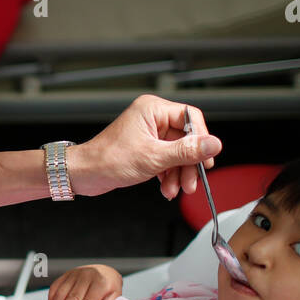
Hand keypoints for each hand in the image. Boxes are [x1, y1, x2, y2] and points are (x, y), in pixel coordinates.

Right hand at [48, 265, 122, 299]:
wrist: (104, 271)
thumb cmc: (109, 287)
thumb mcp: (115, 297)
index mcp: (100, 283)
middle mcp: (86, 276)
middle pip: (72, 298)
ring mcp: (74, 274)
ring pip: (62, 292)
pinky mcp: (66, 274)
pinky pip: (55, 287)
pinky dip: (52, 299)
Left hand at [66, 94, 221, 198]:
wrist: (85, 174)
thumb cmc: (109, 160)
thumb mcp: (154, 158)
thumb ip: (186, 151)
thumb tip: (214, 144)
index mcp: (153, 109)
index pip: (191, 117)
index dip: (201, 139)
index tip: (205, 159)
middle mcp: (152, 117)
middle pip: (186, 138)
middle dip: (188, 164)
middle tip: (191, 183)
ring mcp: (149, 133)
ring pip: (177, 152)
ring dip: (179, 173)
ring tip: (176, 190)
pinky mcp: (146, 148)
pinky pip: (167, 159)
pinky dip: (169, 175)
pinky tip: (166, 188)